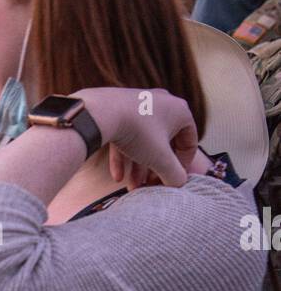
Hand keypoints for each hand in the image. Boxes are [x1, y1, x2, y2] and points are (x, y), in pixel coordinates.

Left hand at [74, 88, 197, 187]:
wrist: (101, 113)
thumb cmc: (137, 132)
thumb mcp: (160, 159)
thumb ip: (174, 174)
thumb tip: (178, 183)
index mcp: (179, 110)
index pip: (190, 141)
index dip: (183, 164)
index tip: (174, 179)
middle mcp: (161, 104)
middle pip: (164, 143)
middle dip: (157, 168)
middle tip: (151, 185)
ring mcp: (139, 105)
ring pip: (143, 142)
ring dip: (139, 167)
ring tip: (133, 187)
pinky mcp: (119, 110)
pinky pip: (126, 136)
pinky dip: (123, 156)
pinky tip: (118, 177)